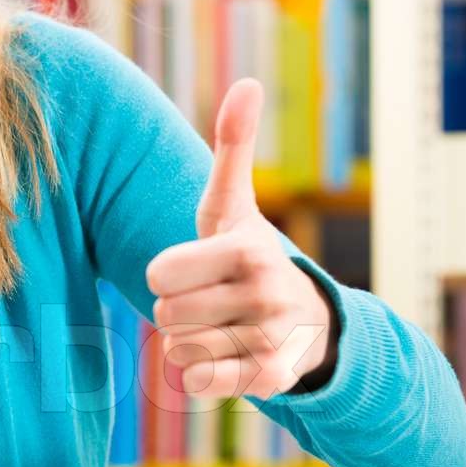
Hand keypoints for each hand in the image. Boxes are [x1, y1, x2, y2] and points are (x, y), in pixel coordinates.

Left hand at [145, 78, 337, 401]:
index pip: (158, 275)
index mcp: (246, 249)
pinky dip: (204, 374)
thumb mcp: (233, 205)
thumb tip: (248, 83)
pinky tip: (231, 356)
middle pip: (165, 315)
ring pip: (179, 350)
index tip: (196, 269)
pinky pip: (200, 383)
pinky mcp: (272, 379)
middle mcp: (264, 292)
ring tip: (225, 326)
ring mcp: (271, 338)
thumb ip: (232, 148)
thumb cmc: (247, 257)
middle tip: (212, 300)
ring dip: (191, 343)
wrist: (307, 321)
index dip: (167, 275)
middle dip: (178, 311)